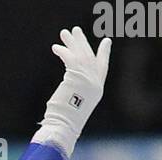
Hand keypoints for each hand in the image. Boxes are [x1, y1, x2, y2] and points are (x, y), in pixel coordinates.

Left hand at [38, 27, 111, 144]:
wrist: (64, 126)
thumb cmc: (65, 122)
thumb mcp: (75, 106)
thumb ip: (76, 94)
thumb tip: (70, 88)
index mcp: (97, 90)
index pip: (103, 67)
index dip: (104, 54)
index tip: (106, 42)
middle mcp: (94, 83)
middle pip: (89, 56)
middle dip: (82, 42)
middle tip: (76, 30)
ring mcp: (86, 79)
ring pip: (79, 54)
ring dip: (72, 42)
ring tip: (64, 33)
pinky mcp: (76, 76)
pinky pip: (69, 58)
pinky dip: (62, 52)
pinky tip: (55, 48)